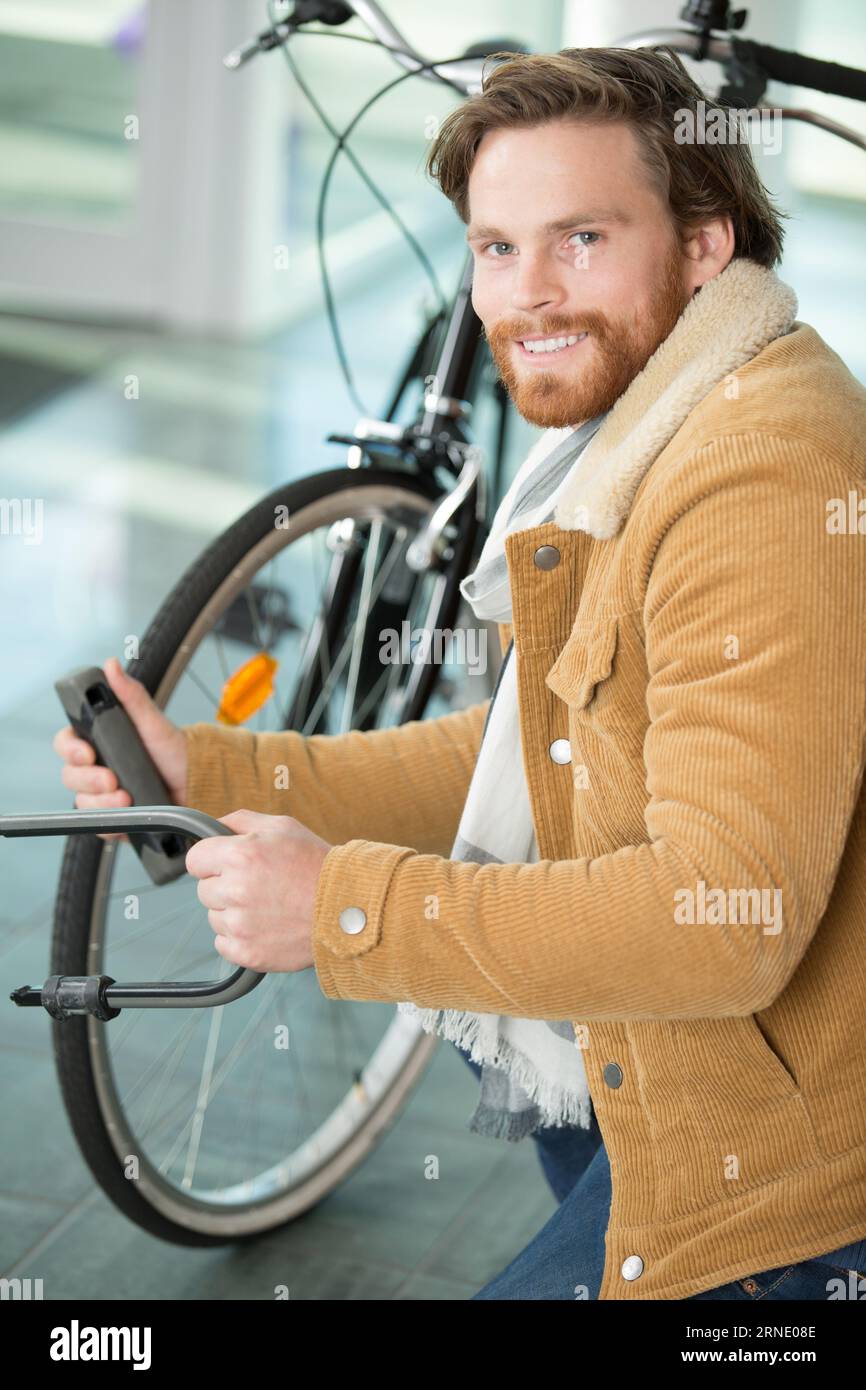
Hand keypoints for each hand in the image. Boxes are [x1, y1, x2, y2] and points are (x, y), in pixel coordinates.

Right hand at [52, 656, 187, 842]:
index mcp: (98, 742)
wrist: (196, 783)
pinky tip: (126, 814)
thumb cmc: (172, 749)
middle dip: (89, 779)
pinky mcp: (114, 817)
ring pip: (83, 802)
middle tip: (112, 779)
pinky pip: (99, 825)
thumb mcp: (152, 720)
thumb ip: (130, 695)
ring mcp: (102, 794)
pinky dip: (110, 822)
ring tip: (127, 797)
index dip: (71, 750)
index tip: (88, 754)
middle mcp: (96, 768)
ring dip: (102, 802)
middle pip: (71, 776)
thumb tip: (112, 665)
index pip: (67, 744)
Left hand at [184, 809, 332, 972]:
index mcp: (240, 855)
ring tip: (268, 907)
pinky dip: (240, 938)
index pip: (194, 860)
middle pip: (204, 890)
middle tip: (259, 885)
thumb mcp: (283, 826)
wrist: (348, 907)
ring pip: (215, 918)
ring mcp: (240, 925)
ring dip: (234, 913)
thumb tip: (213, 827)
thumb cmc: (317, 864)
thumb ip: (240, 821)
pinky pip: (224, 944)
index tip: (228, 864)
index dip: (212, 860)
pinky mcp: (247, 952)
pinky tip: (266, 927)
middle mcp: (235, 890)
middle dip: (225, 886)